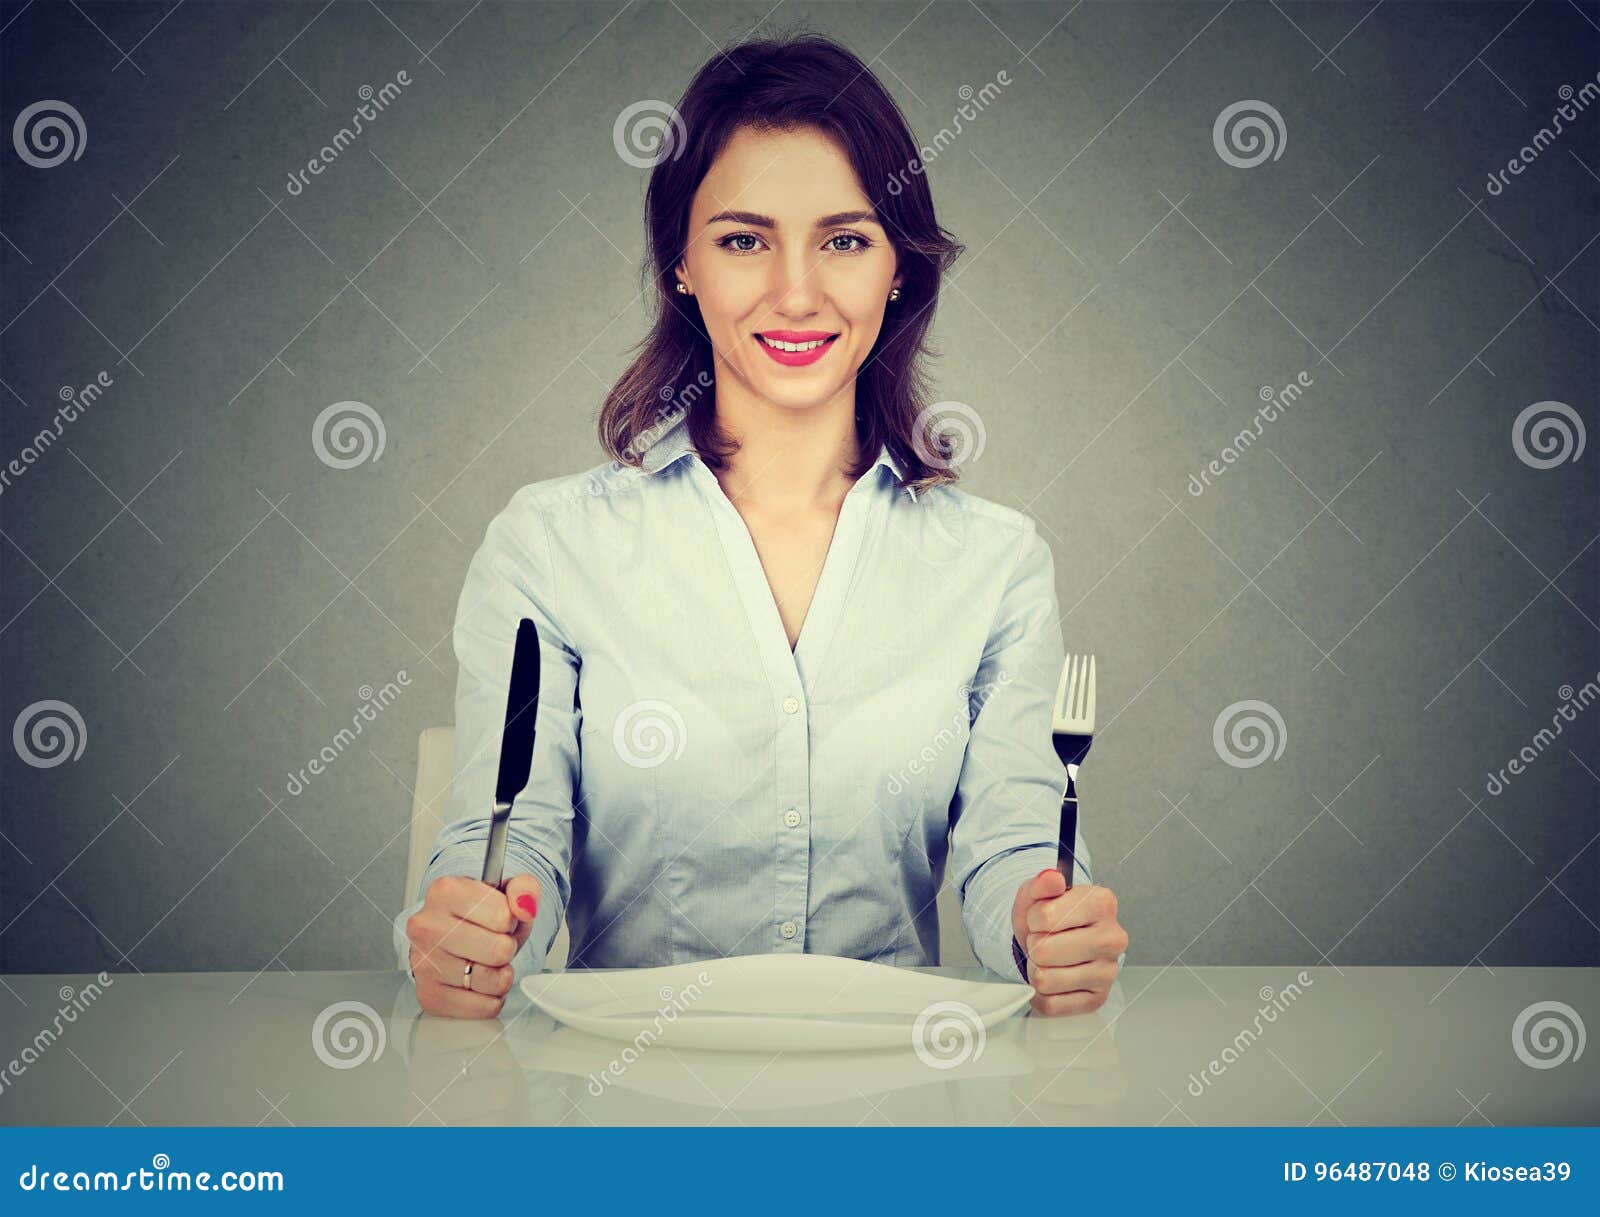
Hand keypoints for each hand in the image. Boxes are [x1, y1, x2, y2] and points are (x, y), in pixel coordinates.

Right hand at [406, 873, 540, 1017]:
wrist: (450, 936)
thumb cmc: (477, 915)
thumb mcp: (505, 893)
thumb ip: (524, 889)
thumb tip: (525, 905)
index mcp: (445, 892)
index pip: (503, 916)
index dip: (512, 921)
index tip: (500, 919)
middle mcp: (426, 926)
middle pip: (498, 951)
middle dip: (507, 948)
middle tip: (495, 942)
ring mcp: (423, 963)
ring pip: (492, 981)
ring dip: (501, 975)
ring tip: (487, 961)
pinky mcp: (429, 996)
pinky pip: (484, 1007)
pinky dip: (491, 998)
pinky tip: (479, 982)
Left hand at [1010, 869, 1126, 1015]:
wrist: (1053, 942)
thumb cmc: (1048, 919)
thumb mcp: (1037, 894)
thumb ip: (1041, 883)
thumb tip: (1051, 878)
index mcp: (1103, 903)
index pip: (1046, 917)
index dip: (1034, 918)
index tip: (1042, 918)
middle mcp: (1113, 937)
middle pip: (1044, 951)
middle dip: (1034, 945)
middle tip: (1044, 940)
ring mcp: (1109, 972)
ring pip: (1045, 979)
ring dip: (1036, 970)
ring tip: (1048, 959)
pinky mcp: (1097, 999)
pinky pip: (1051, 1003)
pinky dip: (1042, 993)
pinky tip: (1054, 979)